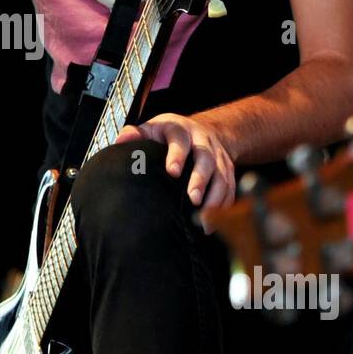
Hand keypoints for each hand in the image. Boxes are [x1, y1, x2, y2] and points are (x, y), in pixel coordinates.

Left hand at [113, 112, 235, 232]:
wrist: (200, 131)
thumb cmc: (168, 135)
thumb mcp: (151, 129)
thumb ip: (136, 135)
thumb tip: (122, 141)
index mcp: (181, 130)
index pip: (180, 140)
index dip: (177, 155)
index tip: (172, 172)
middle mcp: (203, 141)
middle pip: (205, 159)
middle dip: (200, 179)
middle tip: (193, 199)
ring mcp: (218, 155)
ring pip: (222, 176)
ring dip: (215, 198)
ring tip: (205, 220)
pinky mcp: (227, 169)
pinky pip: (230, 188)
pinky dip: (224, 206)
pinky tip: (213, 224)